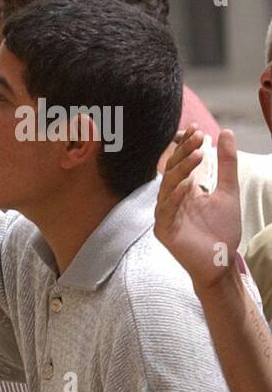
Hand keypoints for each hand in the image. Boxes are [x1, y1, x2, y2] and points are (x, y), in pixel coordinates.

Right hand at [154, 127, 240, 290]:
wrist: (220, 261)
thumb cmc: (221, 230)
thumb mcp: (228, 190)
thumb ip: (226, 164)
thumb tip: (226, 132)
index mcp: (182, 190)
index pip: (179, 163)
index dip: (185, 146)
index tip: (197, 130)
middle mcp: (170, 200)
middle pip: (171, 171)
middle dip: (183, 153)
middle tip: (198, 138)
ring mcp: (165, 215)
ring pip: (167, 187)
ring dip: (182, 170)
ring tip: (197, 155)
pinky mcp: (163, 230)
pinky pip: (166, 210)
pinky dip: (175, 196)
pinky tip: (188, 184)